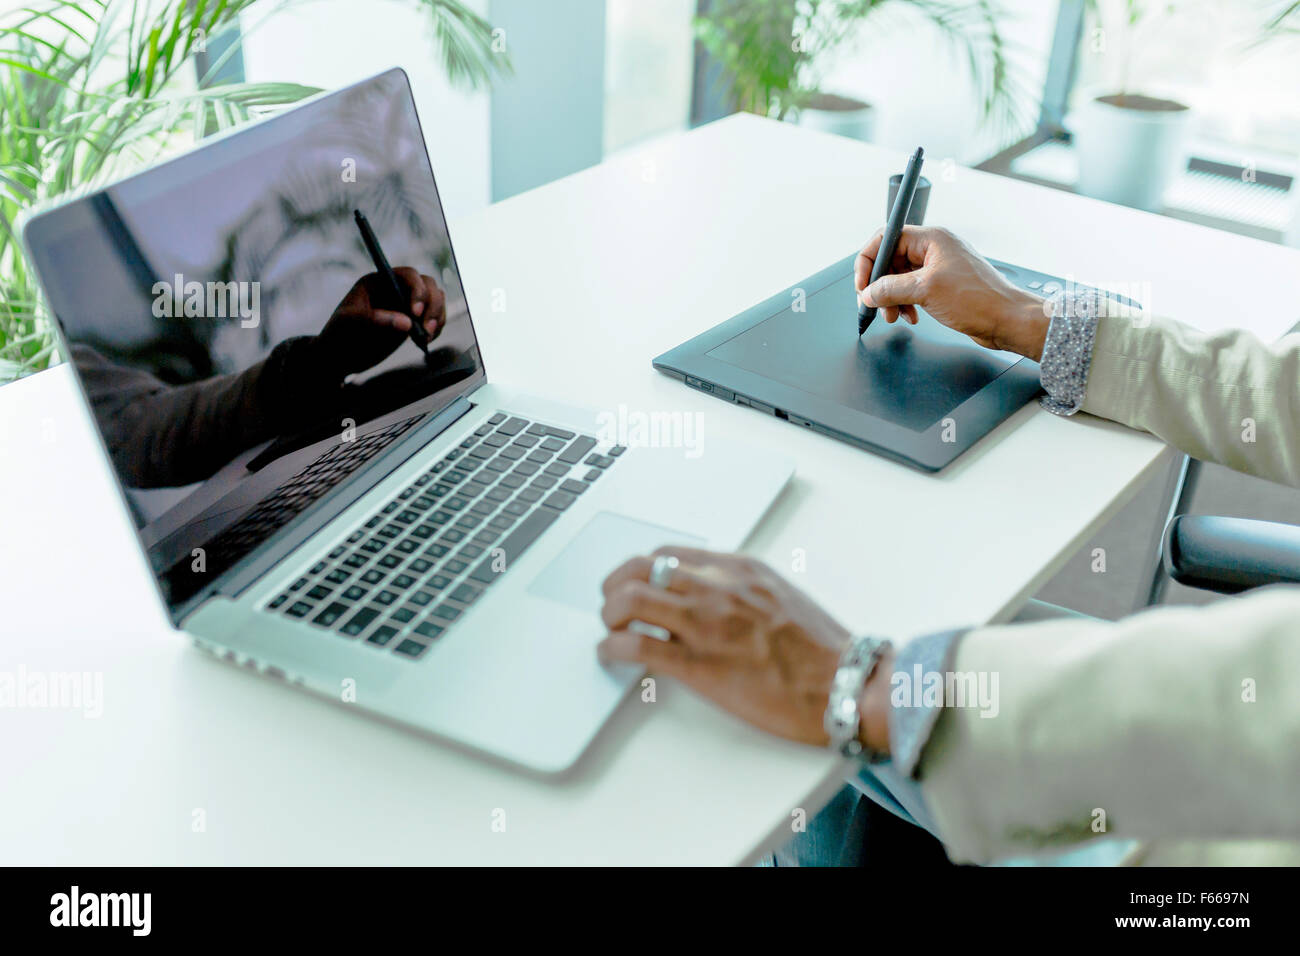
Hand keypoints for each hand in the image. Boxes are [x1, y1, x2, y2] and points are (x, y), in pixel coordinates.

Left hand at [314, 267, 446, 377]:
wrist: (339, 356)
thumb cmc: (339, 334)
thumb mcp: (350, 323)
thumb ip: (375, 319)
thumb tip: (407, 324)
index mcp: (379, 281)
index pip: (408, 275)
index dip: (417, 291)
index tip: (414, 313)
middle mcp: (395, 288)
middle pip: (428, 285)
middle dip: (432, 305)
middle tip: (425, 329)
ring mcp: (406, 304)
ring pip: (436, 300)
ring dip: (437, 317)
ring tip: (426, 336)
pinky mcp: (412, 321)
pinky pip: (434, 317)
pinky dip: (436, 327)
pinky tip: (427, 340)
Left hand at [597, 547, 891, 752]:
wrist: (844, 684)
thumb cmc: (822, 649)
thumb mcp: (780, 595)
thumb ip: (742, 587)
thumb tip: (710, 594)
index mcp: (739, 569)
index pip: (670, 553)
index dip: (642, 568)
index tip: (635, 582)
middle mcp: (717, 588)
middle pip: (640, 568)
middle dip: (615, 585)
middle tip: (610, 603)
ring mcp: (706, 625)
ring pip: (630, 600)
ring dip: (609, 615)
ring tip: (611, 630)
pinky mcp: (699, 665)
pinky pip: (638, 647)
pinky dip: (612, 648)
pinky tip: (611, 655)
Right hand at [855, 226, 1048, 360]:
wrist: (1007, 319)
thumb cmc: (979, 298)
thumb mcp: (925, 291)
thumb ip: (890, 289)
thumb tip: (868, 292)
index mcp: (931, 239)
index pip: (886, 238)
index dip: (869, 260)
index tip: (862, 283)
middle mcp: (934, 250)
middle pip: (891, 261)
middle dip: (880, 286)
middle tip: (875, 305)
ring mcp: (938, 268)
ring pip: (899, 279)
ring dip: (892, 299)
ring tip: (895, 316)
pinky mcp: (942, 286)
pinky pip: (912, 291)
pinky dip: (905, 304)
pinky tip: (911, 316)